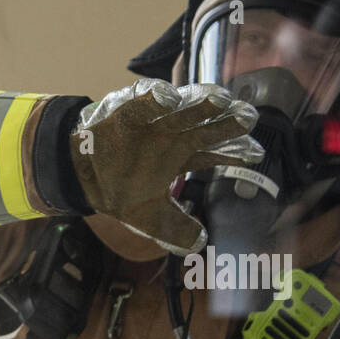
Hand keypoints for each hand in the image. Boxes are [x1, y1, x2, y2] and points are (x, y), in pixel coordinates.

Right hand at [70, 79, 261, 254]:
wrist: (81, 174)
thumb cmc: (119, 189)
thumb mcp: (150, 217)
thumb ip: (175, 230)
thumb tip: (199, 243)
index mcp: (181, 155)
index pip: (215, 152)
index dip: (236, 151)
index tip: (257, 152)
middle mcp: (172, 135)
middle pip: (206, 126)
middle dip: (228, 121)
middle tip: (249, 117)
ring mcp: (151, 121)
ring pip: (181, 108)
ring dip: (200, 101)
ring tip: (220, 98)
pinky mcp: (125, 112)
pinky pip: (141, 101)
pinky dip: (154, 96)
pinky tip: (169, 96)